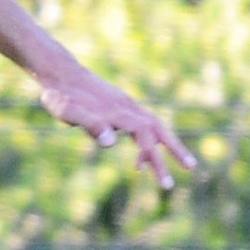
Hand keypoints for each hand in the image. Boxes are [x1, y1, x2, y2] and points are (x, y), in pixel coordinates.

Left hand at [38, 69, 197, 188]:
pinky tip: (140, 159)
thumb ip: (89, 124)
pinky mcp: (119, 105)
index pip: (143, 134)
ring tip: (182, 163)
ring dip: (167, 144)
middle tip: (191, 167)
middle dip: (175, 148)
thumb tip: (110, 142)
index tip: (161, 177)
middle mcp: (125, 106)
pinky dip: (148, 140)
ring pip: (153, 125)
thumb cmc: (59, 95)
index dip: (153, 155)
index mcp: (116, 111)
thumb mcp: (66, 111)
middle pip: (157, 127)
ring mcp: (124, 104)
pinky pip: (141, 124)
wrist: (58, 72)